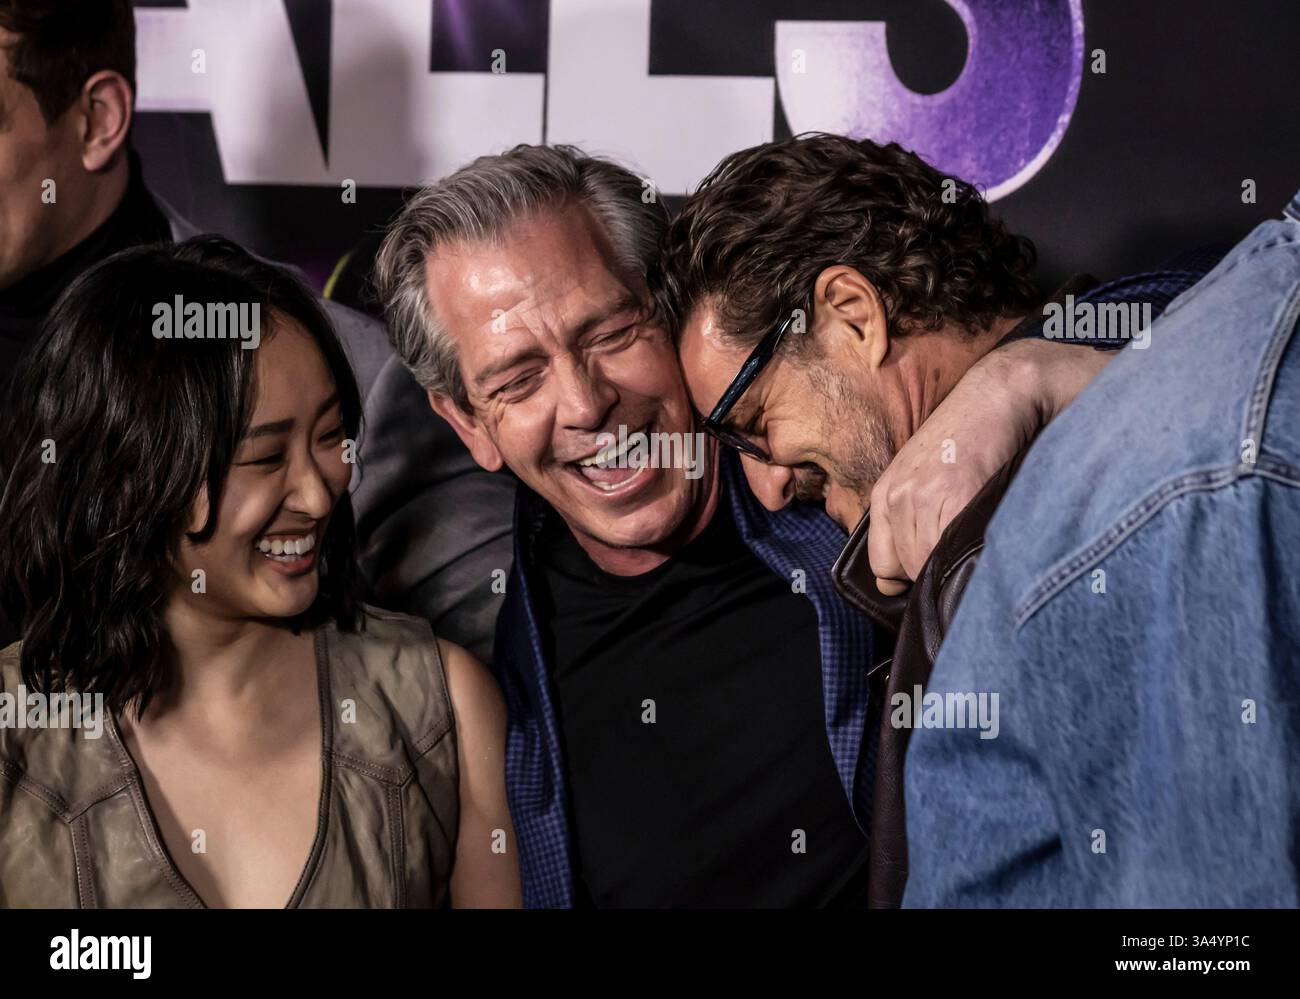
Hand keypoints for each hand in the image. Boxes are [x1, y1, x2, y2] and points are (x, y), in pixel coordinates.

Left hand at [868, 338, 1114, 592]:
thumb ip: (914, 518)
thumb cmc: (969, 439)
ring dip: (958, 567)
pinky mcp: (953, 493)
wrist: (999, 395)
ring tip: (981, 546)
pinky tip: (989, 538)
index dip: (912, 577)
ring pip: (931, 565)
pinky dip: (972, 556)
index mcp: (883, 495)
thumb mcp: (924, 475)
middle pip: (908, 571)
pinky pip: (954, 551)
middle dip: (937, 574)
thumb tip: (918, 575)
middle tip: (966, 559)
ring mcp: (921, 496)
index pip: (883, 568)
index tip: (937, 574)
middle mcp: (895, 497)